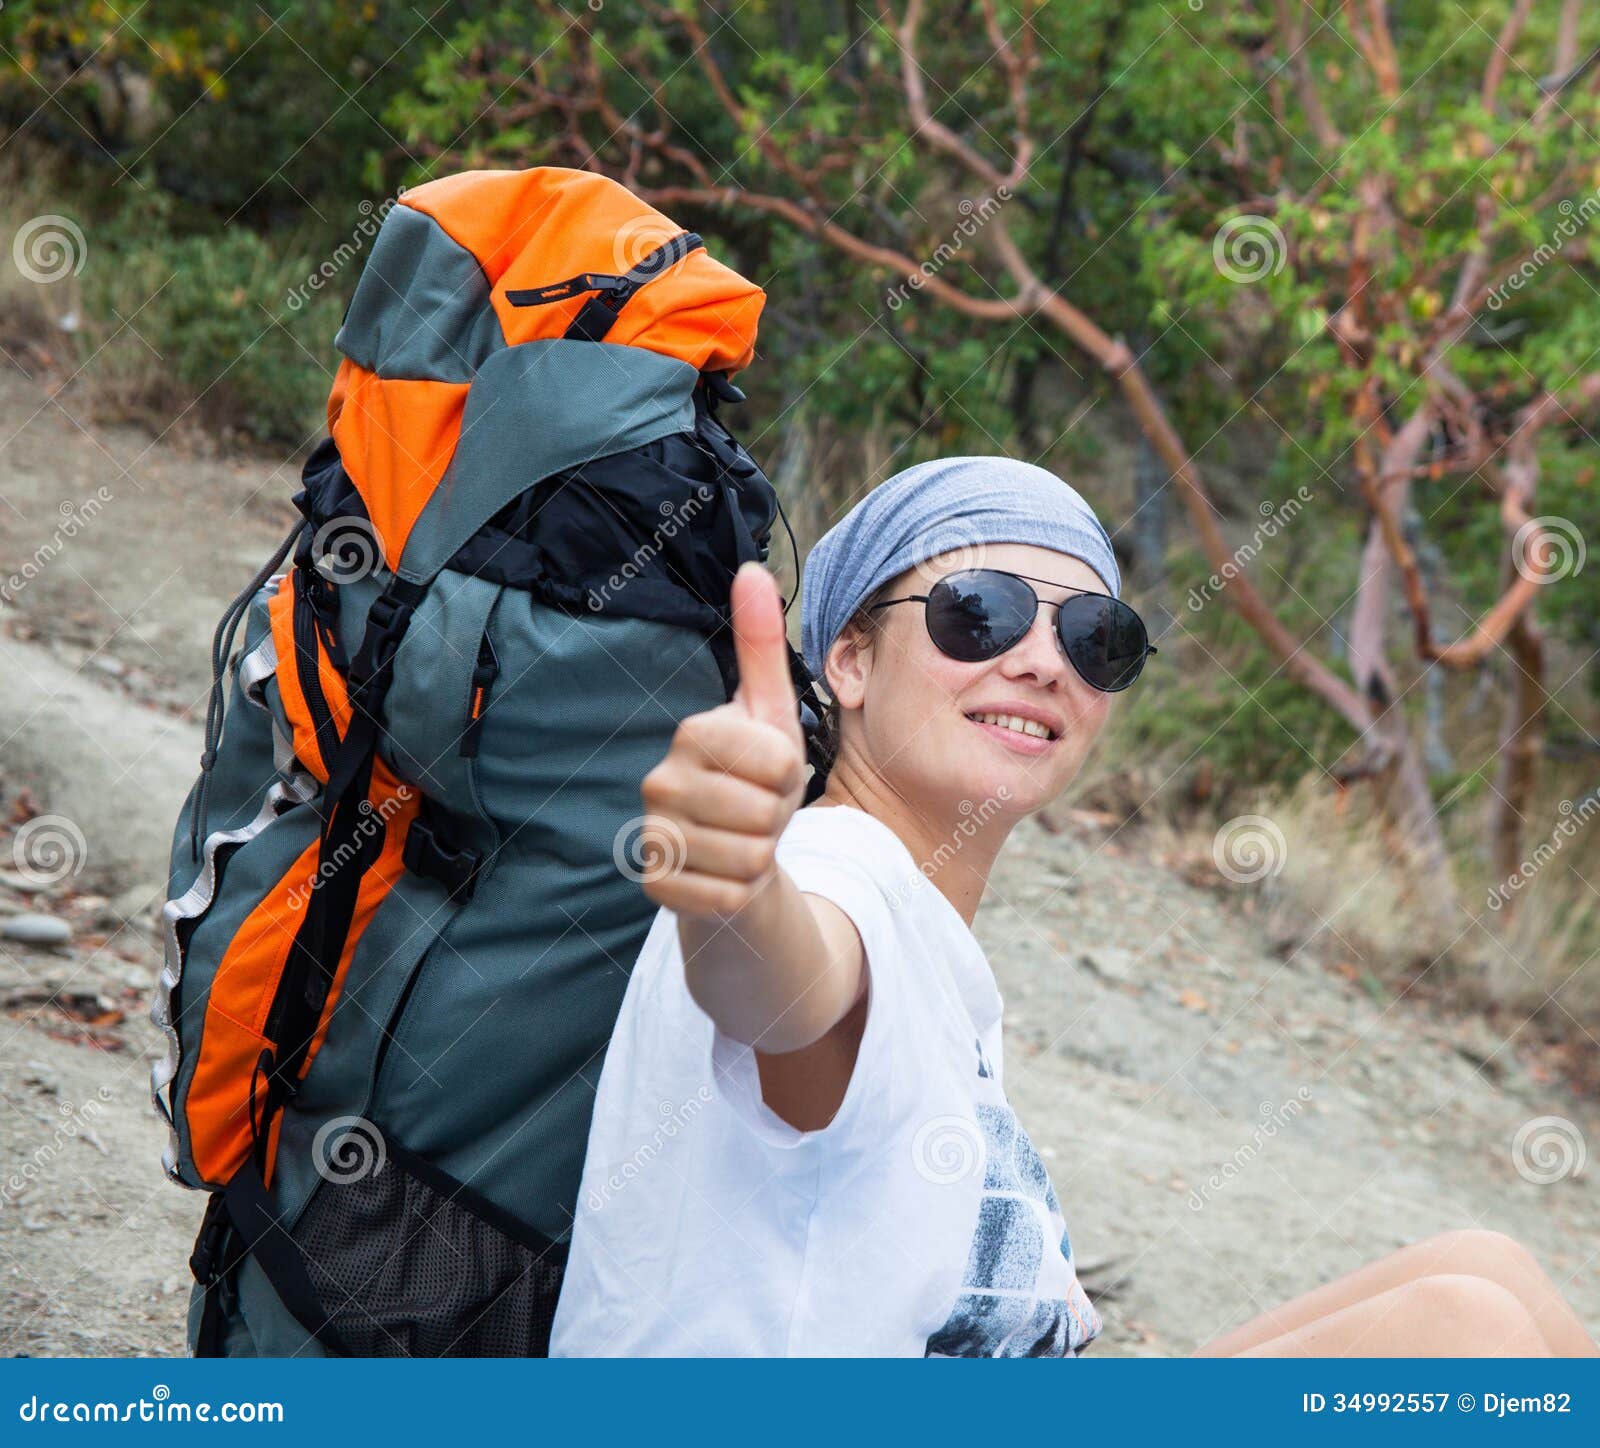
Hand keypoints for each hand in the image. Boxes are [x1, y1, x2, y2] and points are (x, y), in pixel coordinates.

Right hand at [638, 561, 805, 918]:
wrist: (735, 850)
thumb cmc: (757, 776)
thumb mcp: (770, 711)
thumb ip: (760, 644)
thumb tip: (751, 568)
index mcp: (691, 733)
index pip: (776, 760)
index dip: (788, 771)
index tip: (769, 770)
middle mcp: (659, 782)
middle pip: (764, 813)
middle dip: (777, 817)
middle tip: (758, 810)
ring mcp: (652, 837)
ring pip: (749, 858)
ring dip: (761, 855)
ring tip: (744, 839)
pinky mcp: (656, 887)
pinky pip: (729, 897)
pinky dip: (742, 891)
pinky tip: (725, 873)